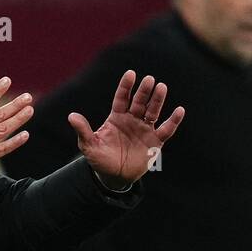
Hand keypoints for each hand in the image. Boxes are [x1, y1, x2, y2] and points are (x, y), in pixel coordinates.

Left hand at [68, 71, 184, 187]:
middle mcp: (132, 120)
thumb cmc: (100, 159)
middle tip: (149, 79)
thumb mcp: (89, 146)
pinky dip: (173, 121)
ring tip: (161, 87)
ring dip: (157, 100)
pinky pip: (166, 129)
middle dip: (144, 91)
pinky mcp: (155, 142)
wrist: (113, 176)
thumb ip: (83, 131)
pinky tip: (179, 110)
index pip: (122, 98)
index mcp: (116, 117)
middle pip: (139, 102)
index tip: (131, 73)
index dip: (126, 86)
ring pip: (153, 111)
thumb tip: (71, 116)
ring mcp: (144, 129)